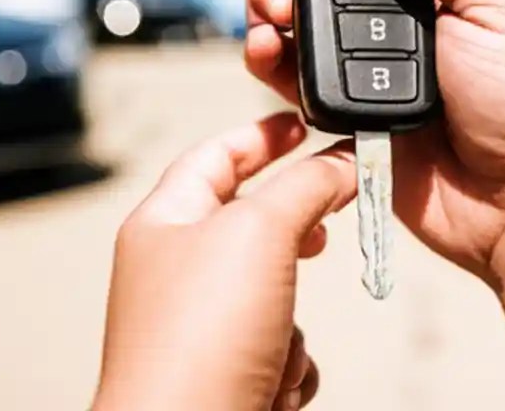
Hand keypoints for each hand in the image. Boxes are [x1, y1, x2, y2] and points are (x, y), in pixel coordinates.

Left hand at [94, 113, 354, 410]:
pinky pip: (283, 351)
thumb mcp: (259, 232)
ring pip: (278, 295)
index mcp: (165, 223)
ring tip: (272, 339)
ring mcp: (202, 329)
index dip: (264, 134)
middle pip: (253, 226)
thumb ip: (305, 186)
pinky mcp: (228, 375)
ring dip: (293, 321)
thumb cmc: (193, 344)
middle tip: (328, 220)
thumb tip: (339, 164)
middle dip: (298, 231)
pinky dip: (289, 364)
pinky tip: (270, 381)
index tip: (304, 124)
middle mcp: (178, 272)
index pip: (216, 155)